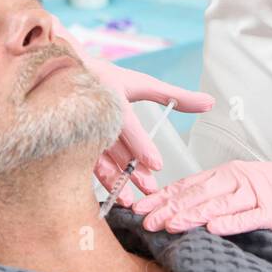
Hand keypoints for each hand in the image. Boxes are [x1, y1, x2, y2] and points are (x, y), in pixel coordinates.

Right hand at [50, 17, 214, 207]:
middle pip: (115, 147)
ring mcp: (78, 127)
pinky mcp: (67, 141)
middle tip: (149, 188)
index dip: (141, 145)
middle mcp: (94, 112)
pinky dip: (95, 178)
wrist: (61, 72)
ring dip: (112, 180)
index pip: (129, 124)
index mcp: (113, 94)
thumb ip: (175, 96)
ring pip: (96, 158)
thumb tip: (210, 102)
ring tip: (127, 199)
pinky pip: (81, 163)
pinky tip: (106, 193)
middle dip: (131, 170)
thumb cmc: (108, 78)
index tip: (155, 164)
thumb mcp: (141, 83)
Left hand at [130, 149, 271, 234]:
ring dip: (192, 214)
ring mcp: (253, 193)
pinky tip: (213, 228)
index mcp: (225, 173)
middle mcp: (236, 179)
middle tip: (145, 220)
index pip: (187, 184)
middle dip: (168, 208)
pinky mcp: (271, 209)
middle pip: (196, 193)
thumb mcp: (241, 183)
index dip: (161, 197)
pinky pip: (248, 216)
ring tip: (170, 224)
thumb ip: (214, 192)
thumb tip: (180, 206)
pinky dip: (230, 222)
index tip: (139, 208)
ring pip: (217, 204)